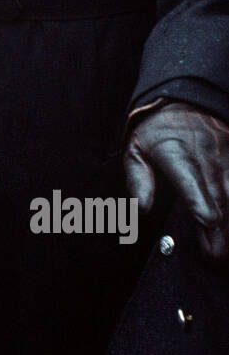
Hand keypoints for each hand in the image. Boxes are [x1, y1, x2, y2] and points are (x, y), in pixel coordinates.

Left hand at [124, 102, 228, 264]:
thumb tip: (142, 210)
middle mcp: (210, 160)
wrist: (183, 94)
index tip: (208, 243)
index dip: (206, 218)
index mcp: (180, 158)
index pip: (198, 193)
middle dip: (224, 237)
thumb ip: (138, 180)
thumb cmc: (154, 127)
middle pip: (224, 204)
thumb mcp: (134, 148)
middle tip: (219, 261)